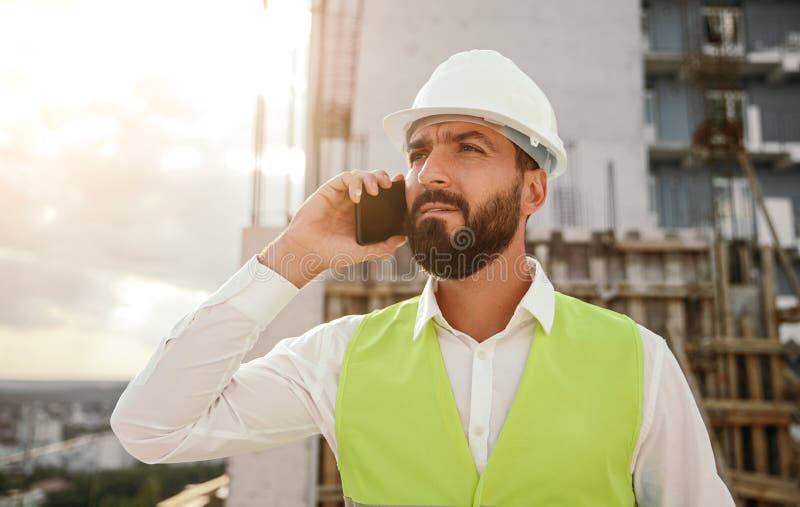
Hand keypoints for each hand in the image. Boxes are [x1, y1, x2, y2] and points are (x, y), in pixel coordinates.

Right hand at [259, 170, 406, 287]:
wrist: (306, 251)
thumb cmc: (332, 254)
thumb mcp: (361, 253)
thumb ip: (382, 248)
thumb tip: (403, 239)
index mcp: (365, 215)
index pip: (383, 196)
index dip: (394, 188)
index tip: (403, 185)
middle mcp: (354, 202)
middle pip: (374, 180)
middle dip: (384, 178)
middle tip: (390, 185)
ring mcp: (342, 195)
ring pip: (361, 175)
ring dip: (371, 178)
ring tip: (375, 190)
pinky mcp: (330, 190)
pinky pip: (346, 177)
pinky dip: (354, 182)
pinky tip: (356, 196)